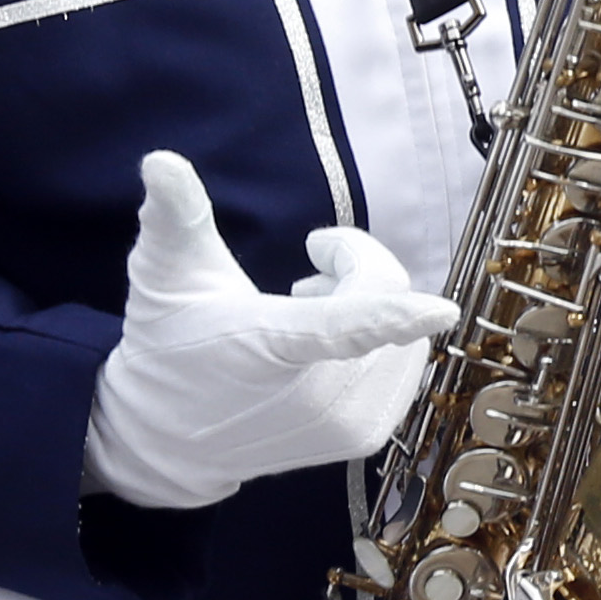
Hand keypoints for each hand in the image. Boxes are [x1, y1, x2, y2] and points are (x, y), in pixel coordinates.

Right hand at [79, 150, 460, 512]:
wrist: (168, 439)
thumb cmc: (169, 344)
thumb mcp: (164, 274)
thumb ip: (174, 217)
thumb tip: (160, 160)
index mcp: (269, 345)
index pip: (341, 327)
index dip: (392, 314)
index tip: (440, 308)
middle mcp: (314, 395)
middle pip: (384, 300)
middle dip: (357, 269)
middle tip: (306, 275)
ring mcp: (344, 422)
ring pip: (405, 331)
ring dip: (371, 307)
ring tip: (309, 312)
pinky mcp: (364, 438)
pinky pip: (407, 364)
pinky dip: (382, 343)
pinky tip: (329, 351)